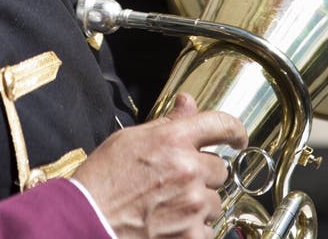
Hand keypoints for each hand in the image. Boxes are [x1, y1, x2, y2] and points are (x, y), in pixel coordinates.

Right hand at [74, 92, 246, 238]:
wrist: (90, 219)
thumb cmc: (104, 179)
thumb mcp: (131, 138)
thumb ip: (167, 122)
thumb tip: (187, 102)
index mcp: (173, 139)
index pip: (220, 124)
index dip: (234, 130)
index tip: (237, 137)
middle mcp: (189, 169)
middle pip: (220, 169)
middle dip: (203, 173)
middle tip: (178, 181)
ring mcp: (193, 205)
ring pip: (215, 201)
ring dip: (200, 203)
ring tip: (170, 205)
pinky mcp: (192, 236)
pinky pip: (208, 230)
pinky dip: (193, 229)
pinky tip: (170, 225)